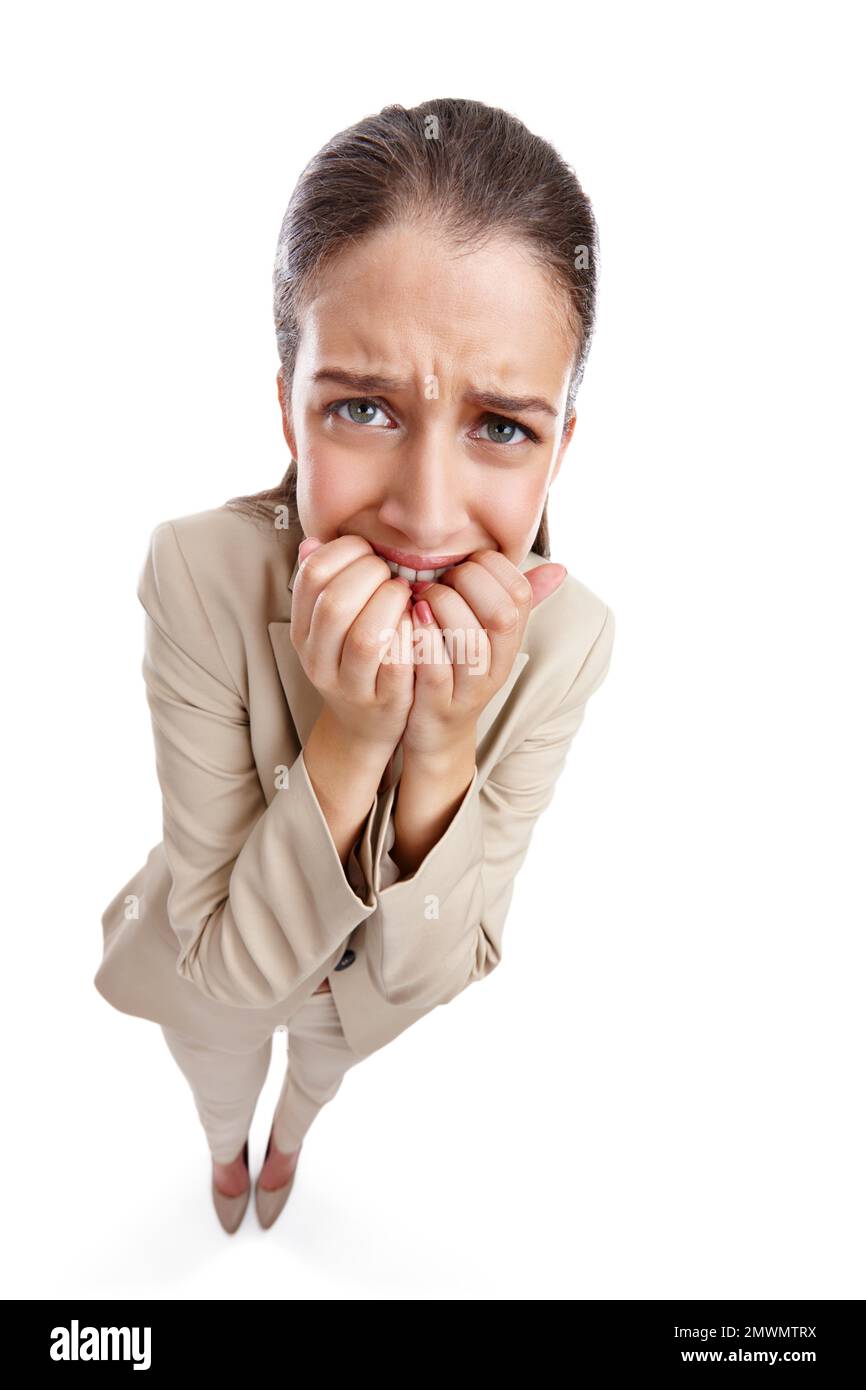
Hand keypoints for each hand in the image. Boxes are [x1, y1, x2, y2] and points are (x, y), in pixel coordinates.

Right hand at [290, 534, 414, 754]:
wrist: (365, 722)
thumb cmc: (356, 659)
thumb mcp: (330, 623)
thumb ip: (324, 583)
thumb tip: (313, 541)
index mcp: (302, 629)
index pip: (313, 575)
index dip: (344, 552)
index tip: (367, 551)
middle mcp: (317, 659)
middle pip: (335, 604)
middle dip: (371, 576)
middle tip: (390, 574)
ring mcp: (350, 684)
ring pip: (366, 637)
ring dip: (392, 605)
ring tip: (405, 594)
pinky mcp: (384, 701)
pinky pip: (397, 665)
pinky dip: (411, 636)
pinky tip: (418, 620)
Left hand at [401, 550, 566, 758]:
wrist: (437, 737)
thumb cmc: (457, 673)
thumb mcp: (488, 637)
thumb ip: (514, 603)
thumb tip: (559, 568)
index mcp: (509, 643)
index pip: (520, 594)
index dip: (492, 568)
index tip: (463, 563)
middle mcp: (496, 667)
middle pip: (500, 615)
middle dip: (467, 584)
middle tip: (437, 581)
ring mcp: (469, 690)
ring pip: (470, 641)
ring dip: (442, 607)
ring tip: (420, 599)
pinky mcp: (437, 706)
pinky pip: (435, 669)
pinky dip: (422, 638)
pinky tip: (409, 620)